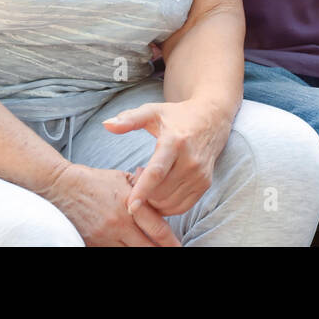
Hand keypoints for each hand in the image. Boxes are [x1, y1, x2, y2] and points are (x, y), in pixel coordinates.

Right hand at [41, 162, 180, 246]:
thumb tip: (160, 195)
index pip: (157, 229)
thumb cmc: (95, 181)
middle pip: (146, 247)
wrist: (63, 186)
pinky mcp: (91, 242)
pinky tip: (129, 247)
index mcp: (131, 206)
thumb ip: (142, 189)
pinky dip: (122, 251)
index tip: (179, 247)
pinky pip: (111, 252)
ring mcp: (104, 236)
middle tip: (171, 252)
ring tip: (152, 250)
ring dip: (142, 251)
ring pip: (128, 253)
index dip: (170, 242)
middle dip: (160, 251)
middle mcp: (119, 224)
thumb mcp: (123, 179)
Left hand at [102, 99, 232, 216]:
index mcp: (175, 142)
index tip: (130, 207)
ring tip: (149, 182)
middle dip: (143, 194)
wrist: (212, 118)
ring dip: (153, 201)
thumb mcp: (153, 112)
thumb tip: (106, 125)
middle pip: (160, 192)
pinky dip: (166, 206)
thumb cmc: (178, 116)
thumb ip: (129, 119)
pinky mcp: (205, 183)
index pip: (157, 172)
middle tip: (136, 177)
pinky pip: (181, 207)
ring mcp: (200, 174)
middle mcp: (190, 160)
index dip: (142, 191)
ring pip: (169, 203)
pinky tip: (161, 190)